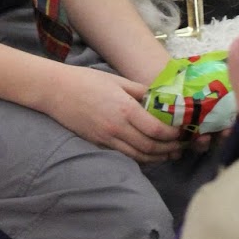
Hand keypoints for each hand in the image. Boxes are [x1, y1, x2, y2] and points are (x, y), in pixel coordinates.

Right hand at [46, 67, 183, 162]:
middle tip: (183, 146)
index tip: (184, 132)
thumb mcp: (117, 80)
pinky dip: (141, 158)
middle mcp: (117, 127)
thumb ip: (140, 91)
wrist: (55, 90)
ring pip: (139, 156)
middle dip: (171, 149)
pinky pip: (125, 155)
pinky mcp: (99, 143)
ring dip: (158, 158)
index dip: (173, 135)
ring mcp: (107, 138)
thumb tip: (160, 98)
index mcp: (125, 109)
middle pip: (151, 147)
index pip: (156, 129)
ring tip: (171, 154)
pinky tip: (150, 154)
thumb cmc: (86, 80)